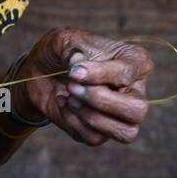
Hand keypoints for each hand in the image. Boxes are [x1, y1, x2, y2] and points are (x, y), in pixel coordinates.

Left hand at [14, 29, 152, 146]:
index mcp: (135, 61)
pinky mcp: (101, 131)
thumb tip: (79, 70)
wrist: (39, 71)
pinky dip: (74, 122)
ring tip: (69, 97)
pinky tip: (63, 103)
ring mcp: (120, 114)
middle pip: (137, 110)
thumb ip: (72, 49)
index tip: (73, 71)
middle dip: (101, 100)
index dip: (99, 74)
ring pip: (125, 132)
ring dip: (90, 116)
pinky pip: (95, 138)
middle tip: (73, 87)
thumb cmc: (59, 52)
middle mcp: (134, 90)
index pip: (127, 73)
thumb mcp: (63, 40)